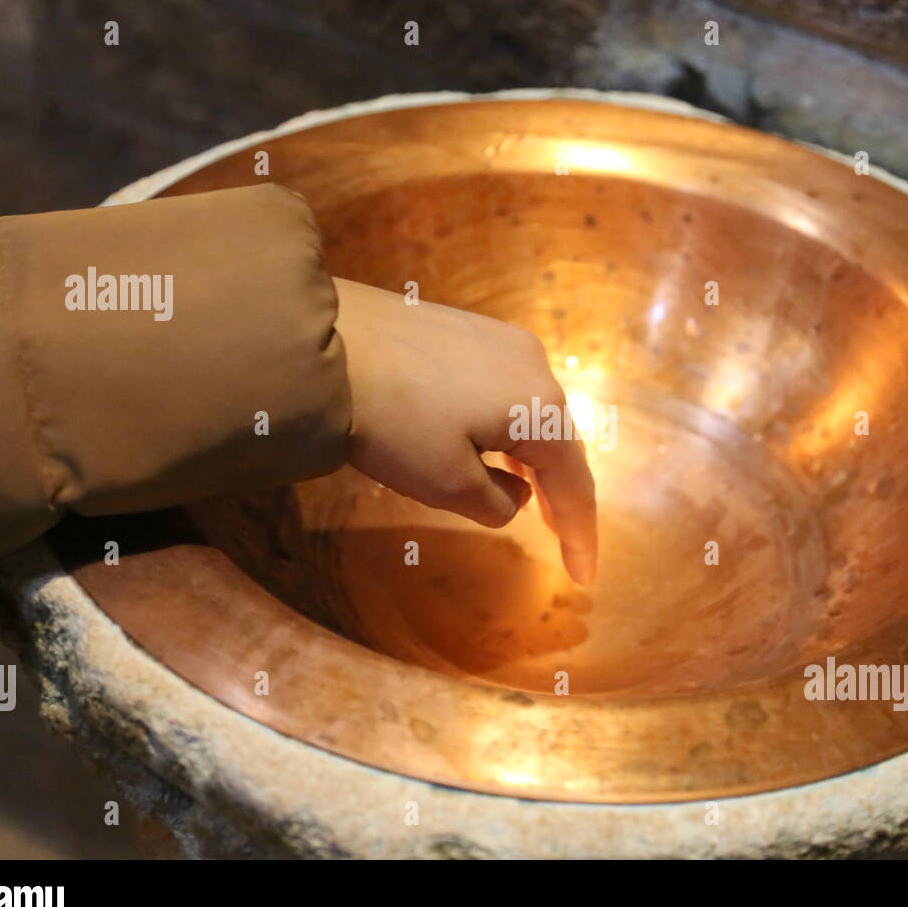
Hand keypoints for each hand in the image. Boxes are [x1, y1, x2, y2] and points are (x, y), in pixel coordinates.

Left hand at [332, 278, 596, 583]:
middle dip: (561, 494)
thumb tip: (517, 495)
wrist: (324, 345)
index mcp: (540, 406)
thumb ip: (497, 504)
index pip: (575, 482)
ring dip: (532, 460)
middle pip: (560, 442)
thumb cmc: (392, 422)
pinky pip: (505, 390)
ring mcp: (500, 340)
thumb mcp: (448, 485)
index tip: (583, 576)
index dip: (581, 533)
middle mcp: (534, 365)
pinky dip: (506, 428)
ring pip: (531, 413)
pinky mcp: (467, 329)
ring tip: (529, 497)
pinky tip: (488, 447)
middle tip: (564, 541)